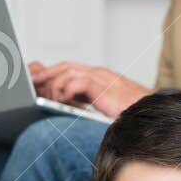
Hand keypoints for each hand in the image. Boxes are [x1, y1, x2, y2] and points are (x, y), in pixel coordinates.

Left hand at [29, 61, 148, 116]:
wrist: (150, 113)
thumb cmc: (131, 112)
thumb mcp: (104, 105)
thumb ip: (89, 101)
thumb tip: (71, 105)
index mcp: (98, 77)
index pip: (70, 69)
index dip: (52, 73)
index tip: (37, 80)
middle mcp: (98, 74)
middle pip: (65, 66)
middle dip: (46, 73)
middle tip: (31, 81)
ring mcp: (101, 78)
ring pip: (69, 72)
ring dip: (54, 84)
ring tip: (46, 96)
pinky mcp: (104, 87)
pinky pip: (78, 82)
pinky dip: (66, 89)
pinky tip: (61, 99)